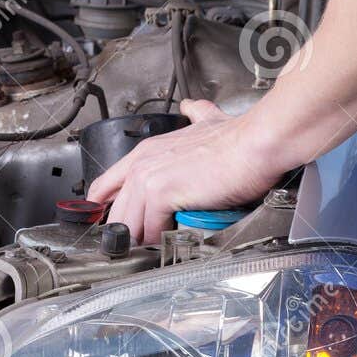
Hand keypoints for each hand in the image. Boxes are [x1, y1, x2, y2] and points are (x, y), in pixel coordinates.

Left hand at [86, 98, 282, 245]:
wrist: (254, 144)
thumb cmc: (236, 139)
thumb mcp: (204, 122)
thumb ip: (194, 116)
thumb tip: (192, 108)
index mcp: (147, 151)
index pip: (105, 184)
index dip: (102, 206)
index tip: (108, 223)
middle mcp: (142, 163)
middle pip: (116, 209)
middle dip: (125, 231)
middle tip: (139, 245)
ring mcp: (149, 178)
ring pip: (129, 223)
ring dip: (142, 239)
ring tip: (156, 248)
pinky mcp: (161, 193)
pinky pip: (150, 228)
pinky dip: (160, 239)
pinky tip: (170, 240)